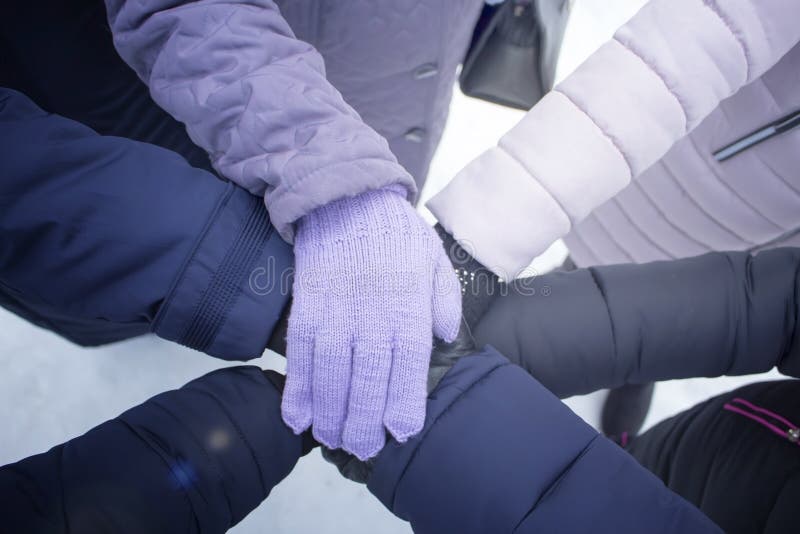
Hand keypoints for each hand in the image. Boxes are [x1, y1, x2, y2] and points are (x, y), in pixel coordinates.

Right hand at [281, 188, 460, 459]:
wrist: (346, 198)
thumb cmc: (395, 234)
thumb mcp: (434, 259)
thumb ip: (443, 301)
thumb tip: (442, 336)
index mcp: (408, 307)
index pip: (408, 368)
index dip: (403, 404)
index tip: (399, 432)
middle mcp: (372, 317)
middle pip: (367, 382)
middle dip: (363, 423)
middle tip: (361, 450)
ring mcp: (336, 314)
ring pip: (332, 378)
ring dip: (329, 416)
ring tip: (332, 441)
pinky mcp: (307, 309)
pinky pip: (301, 359)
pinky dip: (297, 391)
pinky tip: (298, 418)